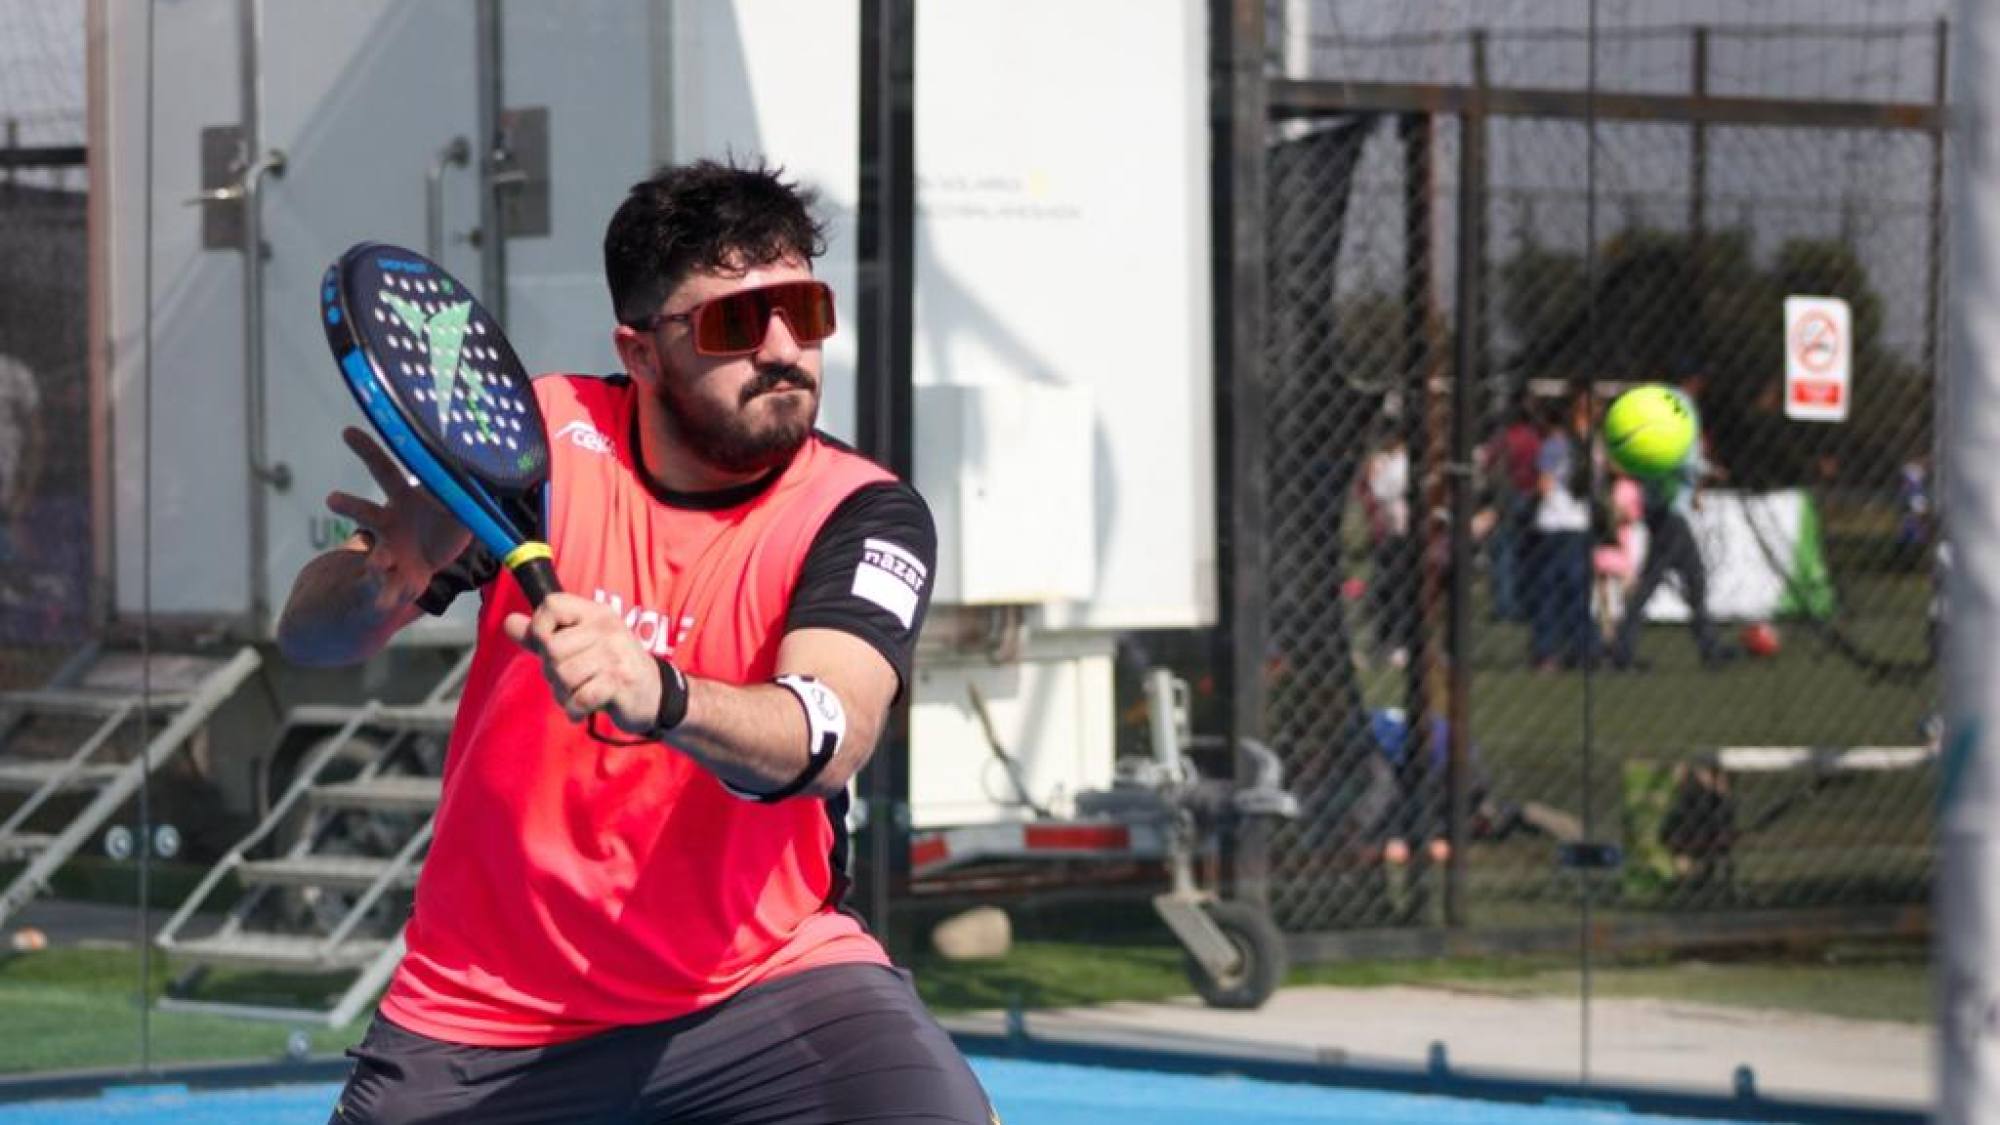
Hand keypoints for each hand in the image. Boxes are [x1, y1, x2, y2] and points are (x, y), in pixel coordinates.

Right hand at [326, 427, 471, 582]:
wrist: (432, 559)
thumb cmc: (446, 521)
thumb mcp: (462, 503)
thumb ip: (466, 487)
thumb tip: (486, 459)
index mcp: (403, 498)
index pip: (385, 470)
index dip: (367, 451)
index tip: (346, 432)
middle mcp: (388, 523)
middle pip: (367, 512)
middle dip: (349, 507)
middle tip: (332, 501)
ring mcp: (389, 553)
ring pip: (376, 556)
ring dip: (376, 562)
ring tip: (376, 566)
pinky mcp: (396, 580)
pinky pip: (390, 589)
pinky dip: (387, 596)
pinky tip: (384, 604)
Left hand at [503, 593, 661, 731]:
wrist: (655, 694)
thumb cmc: (610, 667)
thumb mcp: (580, 644)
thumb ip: (542, 635)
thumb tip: (509, 622)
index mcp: (595, 614)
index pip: (552, 604)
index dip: (539, 627)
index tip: (549, 644)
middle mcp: (607, 629)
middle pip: (552, 648)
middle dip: (551, 672)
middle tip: (568, 679)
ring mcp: (615, 655)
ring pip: (563, 674)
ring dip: (563, 693)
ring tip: (577, 694)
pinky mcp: (620, 682)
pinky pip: (580, 697)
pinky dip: (574, 709)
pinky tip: (581, 709)